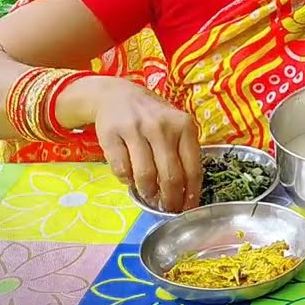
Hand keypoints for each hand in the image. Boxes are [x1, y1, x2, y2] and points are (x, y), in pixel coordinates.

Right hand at [72, 76, 202, 211]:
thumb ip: (182, 153)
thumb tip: (186, 194)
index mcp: (184, 126)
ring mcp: (135, 130)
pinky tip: (130, 179)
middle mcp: (161, 127)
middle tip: (167, 209)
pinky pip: (121, 170)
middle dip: (170, 200)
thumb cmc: (153, 117)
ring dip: (148, 193)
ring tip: (149, 196)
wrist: (117, 95)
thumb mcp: (175, 127)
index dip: (191, 194)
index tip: (188, 209)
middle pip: (170, 176)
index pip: (192, 168)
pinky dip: (126, 181)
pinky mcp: (111, 135)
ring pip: (145, 176)